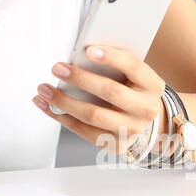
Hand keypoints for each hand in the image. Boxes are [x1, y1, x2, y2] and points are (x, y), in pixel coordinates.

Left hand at [32, 45, 165, 156]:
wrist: (147, 123)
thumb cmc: (132, 91)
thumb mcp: (132, 76)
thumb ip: (114, 66)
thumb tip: (78, 55)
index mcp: (152, 85)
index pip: (133, 67)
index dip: (111, 57)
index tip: (88, 50)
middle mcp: (146, 108)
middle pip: (110, 91)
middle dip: (80, 78)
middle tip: (57, 68)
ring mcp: (132, 129)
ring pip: (93, 115)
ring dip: (63, 101)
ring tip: (43, 90)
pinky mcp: (117, 145)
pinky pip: (84, 132)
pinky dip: (62, 118)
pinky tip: (48, 107)